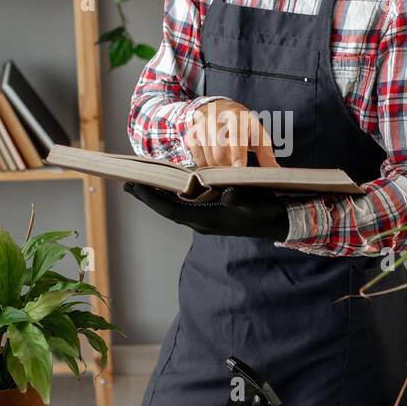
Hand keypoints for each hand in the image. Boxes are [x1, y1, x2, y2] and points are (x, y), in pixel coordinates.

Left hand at [124, 183, 288, 239]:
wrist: (279, 221)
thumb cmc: (268, 211)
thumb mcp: (257, 202)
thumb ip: (242, 198)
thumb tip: (226, 194)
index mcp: (208, 220)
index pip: (171, 210)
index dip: (150, 198)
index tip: (132, 186)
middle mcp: (202, 222)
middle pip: (167, 210)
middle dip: (148, 197)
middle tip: (127, 183)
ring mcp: (206, 221)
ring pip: (174, 209)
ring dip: (158, 197)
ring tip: (142, 183)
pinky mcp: (210, 217)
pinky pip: (183, 207)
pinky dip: (171, 197)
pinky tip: (167, 187)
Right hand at [186, 99, 278, 167]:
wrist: (217, 107)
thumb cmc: (242, 124)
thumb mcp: (257, 134)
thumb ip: (266, 154)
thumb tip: (276, 173)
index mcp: (237, 117)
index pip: (236, 138)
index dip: (238, 155)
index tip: (240, 168)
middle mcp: (217, 120)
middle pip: (220, 154)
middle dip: (229, 167)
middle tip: (236, 170)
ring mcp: (202, 127)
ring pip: (209, 159)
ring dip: (219, 168)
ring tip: (227, 164)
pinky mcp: (192, 136)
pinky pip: (199, 160)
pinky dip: (208, 167)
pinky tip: (215, 161)